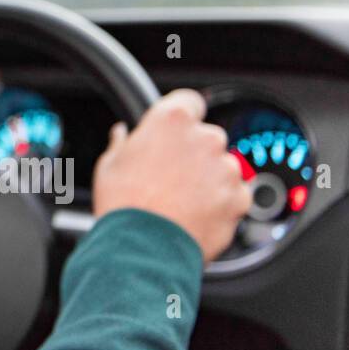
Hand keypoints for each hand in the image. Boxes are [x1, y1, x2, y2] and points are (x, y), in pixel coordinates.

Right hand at [92, 88, 251, 262]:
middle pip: (207, 136)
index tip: (176, 130)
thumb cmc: (124, 204)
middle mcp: (204, 138)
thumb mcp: (109, 165)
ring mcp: (226, 168)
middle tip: (171, 174)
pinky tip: (197, 213)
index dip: (182, 116)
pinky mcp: (239, 198)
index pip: (189, 101)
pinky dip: (222, 202)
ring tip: (182, 200)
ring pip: (223, 166)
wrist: (144, 248)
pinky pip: (235, 194)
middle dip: (194, 152)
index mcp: (171, 120)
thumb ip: (122, 143)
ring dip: (209, 178)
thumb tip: (122, 135)